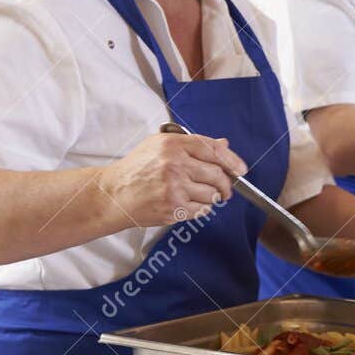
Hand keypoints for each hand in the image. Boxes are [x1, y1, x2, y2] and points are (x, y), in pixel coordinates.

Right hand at [99, 132, 245, 226]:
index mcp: (173, 145)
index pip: (214, 150)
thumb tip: (225, 144)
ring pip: (212, 194)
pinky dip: (201, 208)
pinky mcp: (173, 207)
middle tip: (225, 188)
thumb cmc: (137, 168)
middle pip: (218, 174)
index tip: (241, 169)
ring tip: (199, 194)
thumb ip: (194, 144)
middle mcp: (175, 165)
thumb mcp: (160, 146)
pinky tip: (189, 203)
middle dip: (226, 183)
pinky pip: (202, 210)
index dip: (232, 160)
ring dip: (212, 197)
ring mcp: (174, 187)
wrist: (114, 193)